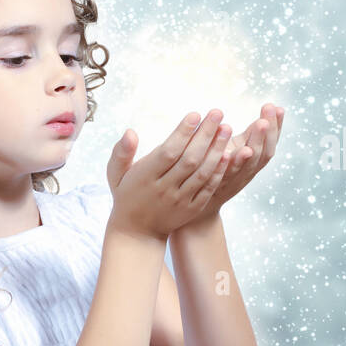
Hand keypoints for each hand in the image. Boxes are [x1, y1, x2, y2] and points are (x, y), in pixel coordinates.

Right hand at [104, 110, 233, 240]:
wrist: (138, 232)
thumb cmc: (126, 195)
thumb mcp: (116, 174)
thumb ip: (122, 152)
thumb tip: (130, 132)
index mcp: (146, 176)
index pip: (168, 151)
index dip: (182, 132)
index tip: (195, 114)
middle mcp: (164, 188)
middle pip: (189, 159)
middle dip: (205, 134)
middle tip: (218, 113)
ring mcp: (180, 200)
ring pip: (202, 172)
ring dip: (217, 149)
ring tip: (227, 128)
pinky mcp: (192, 208)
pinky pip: (208, 188)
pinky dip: (219, 171)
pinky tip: (229, 154)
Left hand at [183, 103, 282, 224]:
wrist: (199, 208)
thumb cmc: (219, 170)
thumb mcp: (239, 149)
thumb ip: (251, 133)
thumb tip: (273, 106)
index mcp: (255, 161)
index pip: (271, 143)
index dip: (277, 127)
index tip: (278, 108)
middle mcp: (248, 172)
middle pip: (263, 153)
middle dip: (267, 133)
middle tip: (267, 115)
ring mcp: (234, 181)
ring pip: (248, 164)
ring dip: (253, 145)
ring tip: (258, 126)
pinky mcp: (217, 187)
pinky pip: (225, 175)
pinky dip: (230, 164)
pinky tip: (229, 151)